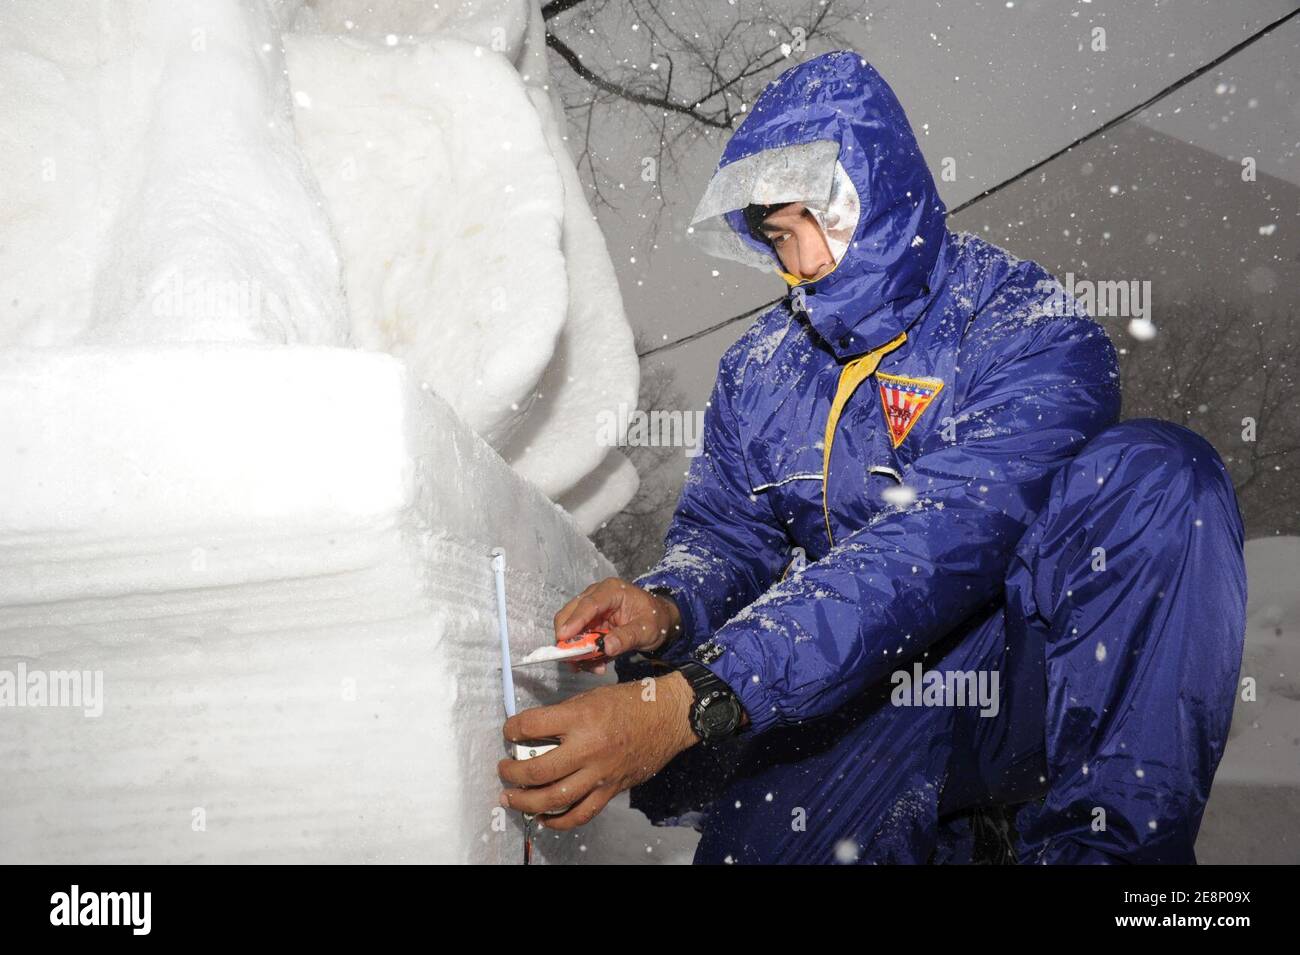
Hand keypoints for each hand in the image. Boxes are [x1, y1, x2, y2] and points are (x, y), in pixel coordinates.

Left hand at [498, 672, 697, 829]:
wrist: (668, 716)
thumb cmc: (630, 702)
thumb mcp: (591, 697)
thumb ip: (563, 716)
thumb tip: (535, 732)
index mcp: (581, 718)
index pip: (532, 726)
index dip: (512, 729)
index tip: (509, 732)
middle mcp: (589, 748)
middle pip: (538, 770)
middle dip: (512, 773)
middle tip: (503, 769)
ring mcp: (601, 773)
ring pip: (555, 798)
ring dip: (527, 802)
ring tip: (512, 798)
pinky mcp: (611, 790)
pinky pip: (581, 813)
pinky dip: (559, 821)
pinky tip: (543, 818)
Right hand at [553, 577, 682, 674]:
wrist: (659, 620)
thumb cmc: (655, 618)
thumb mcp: (646, 629)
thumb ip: (627, 637)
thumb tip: (606, 647)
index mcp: (611, 591)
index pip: (588, 604)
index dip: (574, 621)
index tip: (562, 637)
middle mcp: (596, 596)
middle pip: (570, 613)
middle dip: (568, 637)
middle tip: (572, 659)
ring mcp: (591, 610)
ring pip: (570, 628)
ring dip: (576, 649)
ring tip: (594, 667)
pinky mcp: (590, 624)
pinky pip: (578, 639)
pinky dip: (583, 654)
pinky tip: (597, 665)